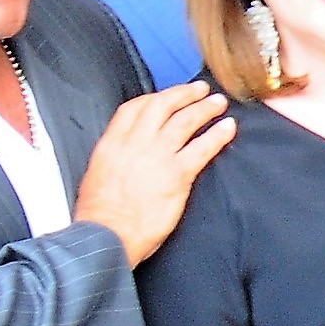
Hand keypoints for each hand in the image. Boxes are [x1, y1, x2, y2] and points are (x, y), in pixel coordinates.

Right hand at [74, 84, 234, 265]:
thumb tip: (126, 154)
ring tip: (218, 103)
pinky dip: (217, 135)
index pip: (133, 109)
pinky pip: (202, 148)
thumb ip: (114, 158)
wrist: (106, 236)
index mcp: (111, 144)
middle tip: (199, 89)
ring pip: (184, 121)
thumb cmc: (99, 215)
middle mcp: (134, 144)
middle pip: (161, 107)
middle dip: (183, 94)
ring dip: (204, 108)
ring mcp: (157, 157)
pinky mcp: (177, 175)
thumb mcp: (96, 175)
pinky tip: (228, 128)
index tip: (166, 96)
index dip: (153, 98)